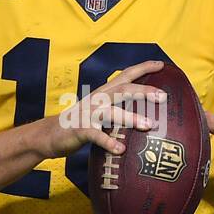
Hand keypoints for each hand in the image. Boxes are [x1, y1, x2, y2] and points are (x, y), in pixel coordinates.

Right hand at [36, 59, 166, 158]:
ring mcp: (88, 114)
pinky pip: (96, 136)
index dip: (142, 68)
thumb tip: (146, 115)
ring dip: (131, 117)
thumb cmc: (81, 124)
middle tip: (163, 96)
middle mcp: (97, 99)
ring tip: (148, 125)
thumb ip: (118, 109)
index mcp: (103, 93)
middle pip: (122, 90)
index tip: (161, 64)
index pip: (125, 75)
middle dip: (143, 91)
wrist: (50, 135)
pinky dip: (108, 142)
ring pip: (111, 112)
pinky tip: (120, 149)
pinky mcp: (80, 130)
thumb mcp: (100, 112)